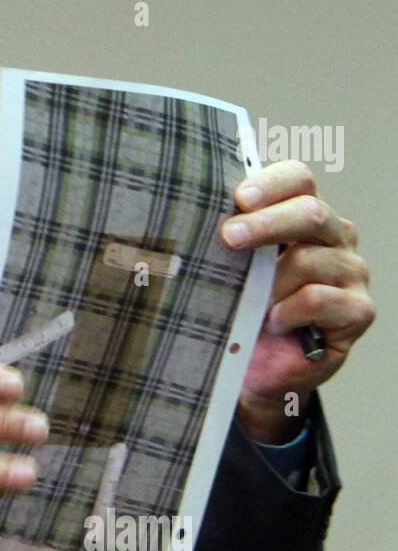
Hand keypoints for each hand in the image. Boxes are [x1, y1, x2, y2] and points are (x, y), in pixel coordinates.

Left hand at [222, 160, 374, 442]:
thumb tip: (191, 211)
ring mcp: (351, 272)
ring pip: (310, 260)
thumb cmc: (241, 311)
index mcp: (303, 215)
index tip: (238, 198)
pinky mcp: (358, 310)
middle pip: (310, 212)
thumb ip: (227, 239)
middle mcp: (334, 237)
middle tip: (229, 237)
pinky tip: (273, 323)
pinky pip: (319, 299)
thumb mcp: (229, 270)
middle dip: (266, 224)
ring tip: (250, 305)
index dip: (271, 183)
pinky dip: (289, 311)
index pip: (298, 180)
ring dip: (271, 284)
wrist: (257, 370)